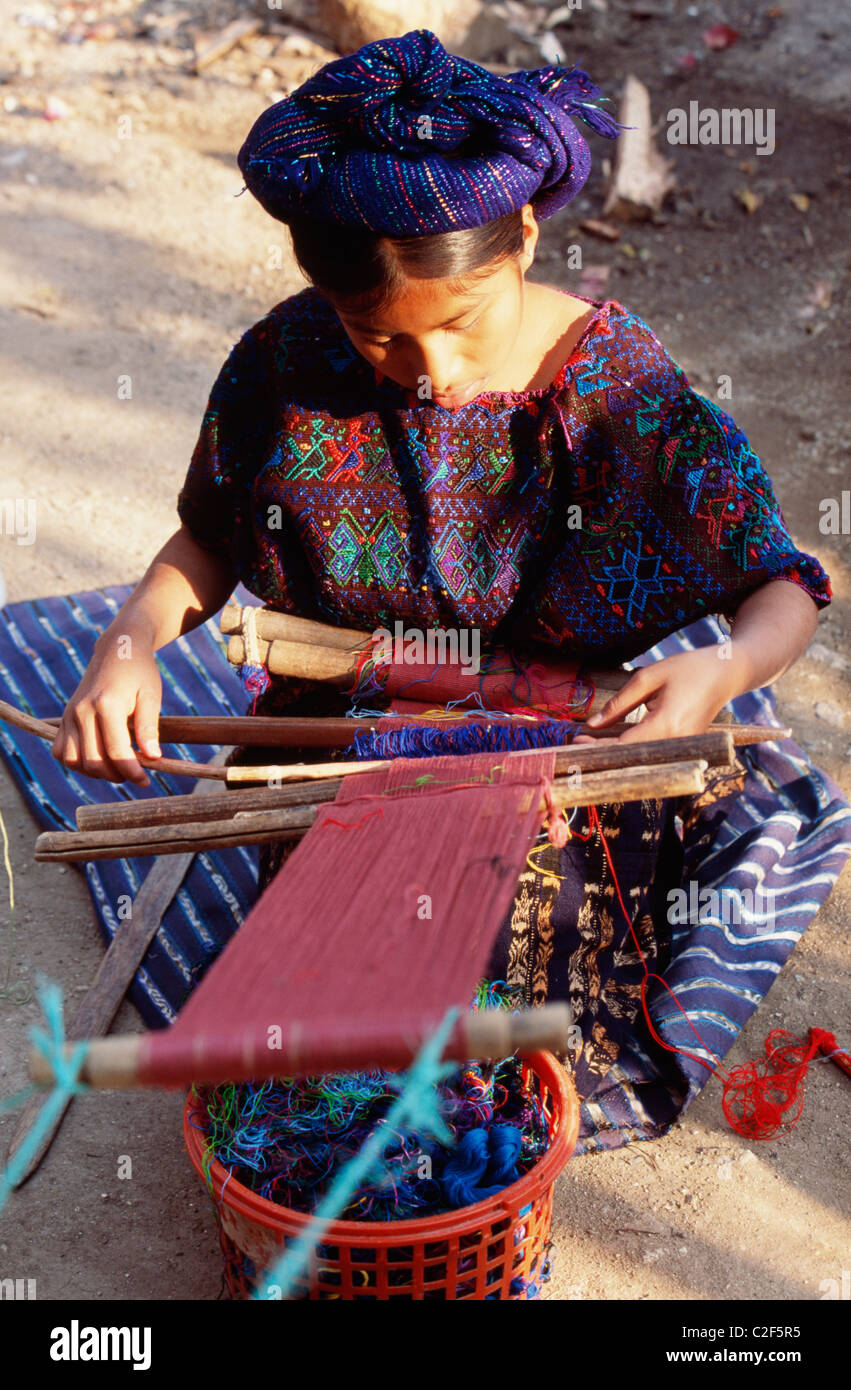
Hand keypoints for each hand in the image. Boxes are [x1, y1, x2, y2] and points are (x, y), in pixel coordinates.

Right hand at [51, 632, 162, 784]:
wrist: (116, 650)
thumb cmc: (139, 672)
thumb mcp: (151, 696)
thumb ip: (149, 728)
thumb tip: (153, 758)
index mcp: (106, 704)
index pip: (117, 752)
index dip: (133, 772)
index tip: (146, 780)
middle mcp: (82, 711)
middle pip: (93, 761)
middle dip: (116, 776)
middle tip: (136, 773)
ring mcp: (70, 715)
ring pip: (74, 761)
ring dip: (95, 773)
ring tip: (118, 767)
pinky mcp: (64, 718)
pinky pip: (61, 752)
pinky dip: (76, 763)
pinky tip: (97, 759)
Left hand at [573, 647, 739, 744]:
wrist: (727, 673)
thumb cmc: (688, 669)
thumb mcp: (648, 677)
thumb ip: (619, 703)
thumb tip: (592, 723)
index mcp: (667, 724)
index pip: (625, 745)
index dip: (598, 746)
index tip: (575, 739)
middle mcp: (677, 742)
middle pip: (632, 757)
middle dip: (602, 753)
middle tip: (577, 743)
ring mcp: (684, 748)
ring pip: (642, 759)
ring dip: (616, 754)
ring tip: (591, 744)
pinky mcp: (686, 747)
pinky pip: (654, 754)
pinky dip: (632, 751)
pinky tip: (613, 744)